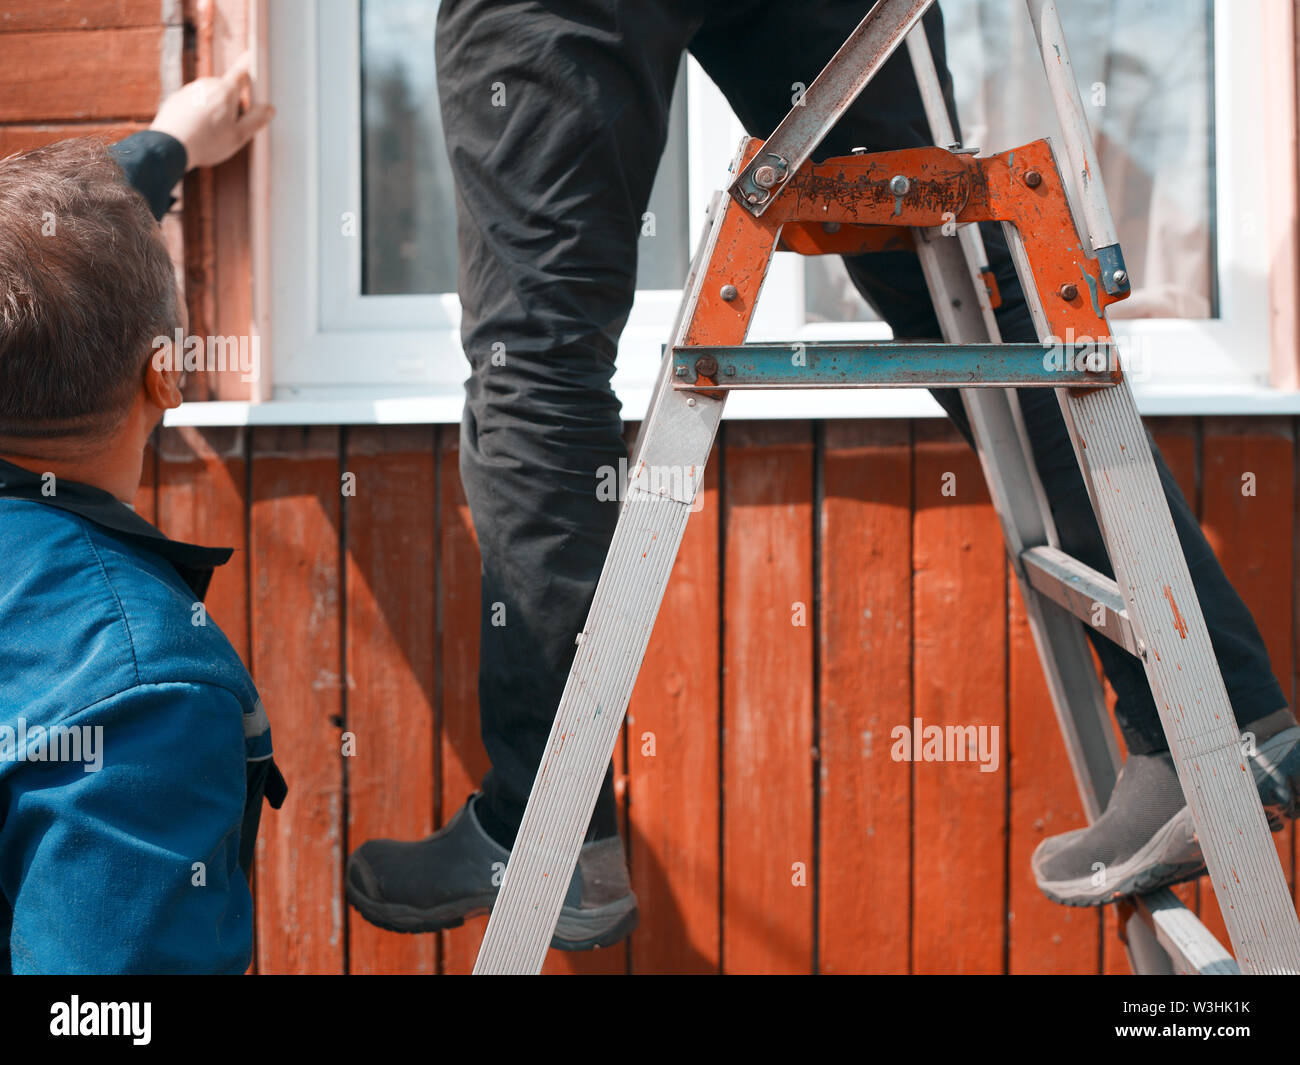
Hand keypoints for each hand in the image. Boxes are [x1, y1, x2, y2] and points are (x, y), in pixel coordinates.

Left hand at [149, 52, 274, 169]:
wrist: (169, 147)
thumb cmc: (207, 143)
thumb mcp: (239, 136)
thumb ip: (256, 120)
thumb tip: (269, 109)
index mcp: (226, 92)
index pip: (242, 71)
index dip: (249, 63)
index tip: (252, 55)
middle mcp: (207, 85)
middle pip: (227, 90)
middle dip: (232, 104)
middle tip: (229, 128)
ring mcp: (190, 90)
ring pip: (210, 97)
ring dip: (214, 109)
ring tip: (209, 134)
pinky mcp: (177, 98)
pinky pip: (194, 103)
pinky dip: (198, 114)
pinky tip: (195, 131)